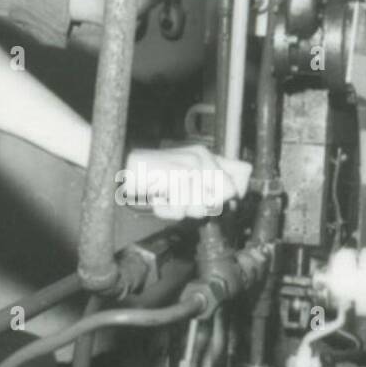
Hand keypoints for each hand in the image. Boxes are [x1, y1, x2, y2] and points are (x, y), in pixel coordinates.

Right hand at [119, 144, 252, 220]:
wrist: (124, 170)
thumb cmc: (153, 177)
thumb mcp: (184, 178)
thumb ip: (208, 184)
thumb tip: (234, 194)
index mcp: (206, 155)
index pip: (241, 174)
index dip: (235, 193)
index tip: (218, 201)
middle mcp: (202, 157)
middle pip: (224, 196)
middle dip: (203, 206)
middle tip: (182, 200)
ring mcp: (191, 165)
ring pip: (203, 206)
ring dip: (181, 209)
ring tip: (167, 198)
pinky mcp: (179, 175)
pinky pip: (183, 208)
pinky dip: (168, 211)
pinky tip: (159, 200)